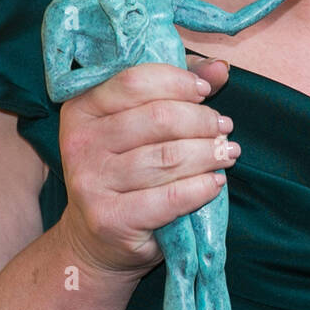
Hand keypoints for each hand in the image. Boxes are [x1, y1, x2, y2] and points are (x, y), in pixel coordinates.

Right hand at [56, 57, 234, 279]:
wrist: (96, 241)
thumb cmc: (125, 173)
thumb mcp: (140, 125)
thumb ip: (175, 90)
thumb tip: (219, 68)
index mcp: (83, 109)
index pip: (136, 82)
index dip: (179, 82)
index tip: (206, 93)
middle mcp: (81, 142)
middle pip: (159, 118)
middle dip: (202, 121)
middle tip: (224, 129)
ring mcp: (91, 181)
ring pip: (169, 157)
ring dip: (208, 153)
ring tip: (227, 153)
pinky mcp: (109, 218)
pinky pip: (170, 196)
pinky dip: (201, 188)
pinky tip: (215, 183)